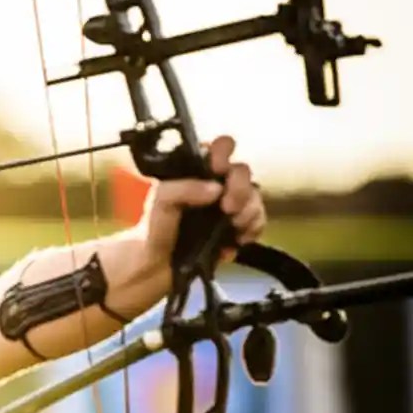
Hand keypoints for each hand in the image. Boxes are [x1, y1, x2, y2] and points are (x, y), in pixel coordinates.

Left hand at [141, 135, 266, 265]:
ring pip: (255, 197)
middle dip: (240, 188)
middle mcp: (214, 183)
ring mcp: (227, 205)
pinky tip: (236, 241)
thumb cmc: (154, 228)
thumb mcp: (160, 201)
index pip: (219, 147)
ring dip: (249, 212)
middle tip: (227, 208)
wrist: (156, 266)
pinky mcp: (236, 228)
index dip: (224, 153)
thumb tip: (215, 188)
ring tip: (233, 227)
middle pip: (243, 171)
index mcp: (195, 170)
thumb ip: (182, 188)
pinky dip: (252, 230)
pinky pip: (258, 222)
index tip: (217, 169)